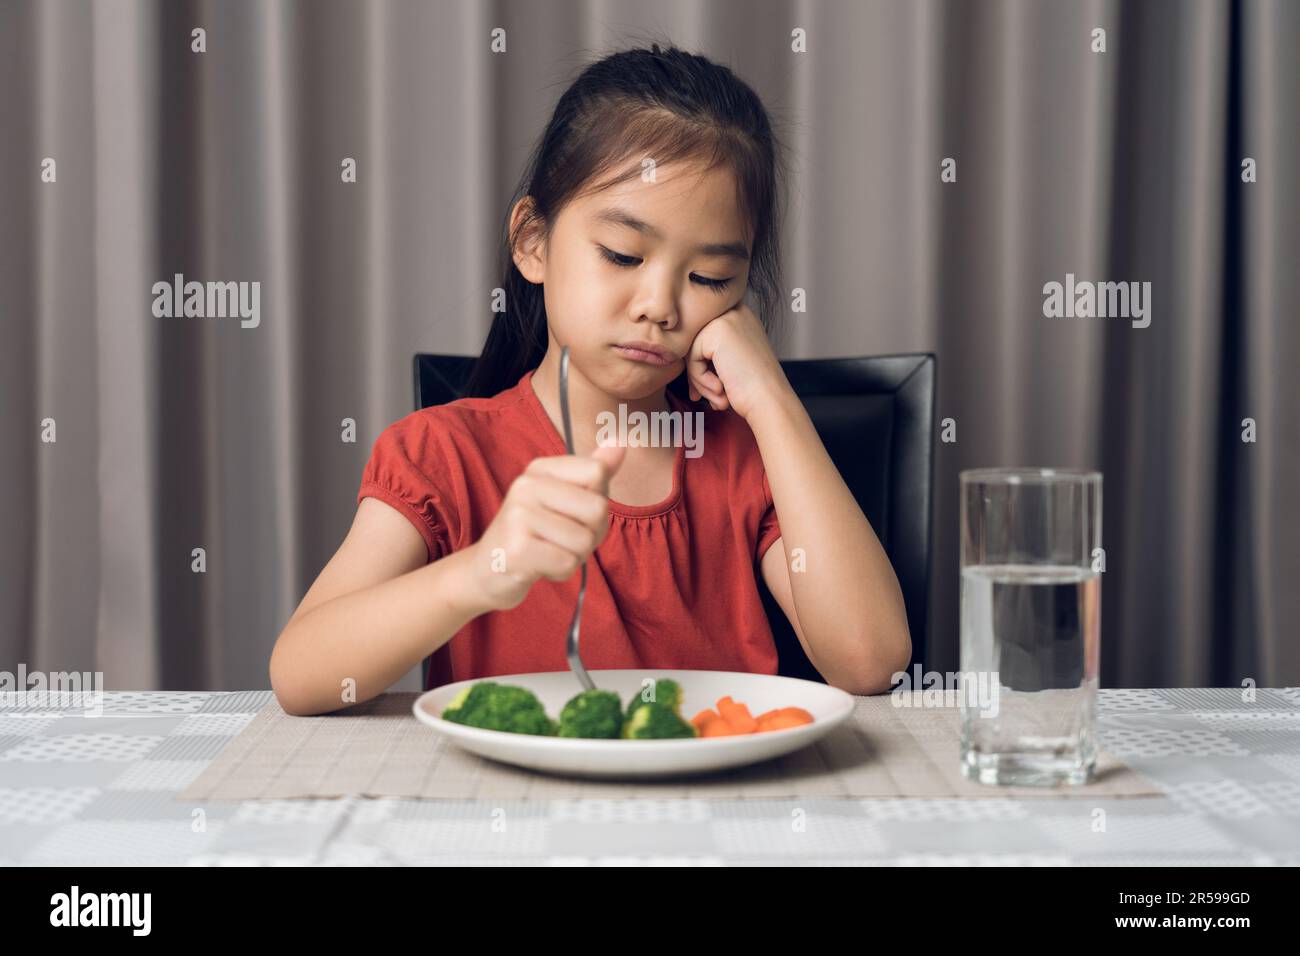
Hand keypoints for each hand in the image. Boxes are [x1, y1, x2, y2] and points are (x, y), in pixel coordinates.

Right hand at [468, 442, 626, 610]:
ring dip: (574, 556)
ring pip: (583, 541)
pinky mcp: (516, 549)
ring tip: (549, 553)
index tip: (574, 513)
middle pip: (598, 508)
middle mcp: (526, 485)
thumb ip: (595, 472)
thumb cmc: (537, 534)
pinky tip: (540, 568)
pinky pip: (567, 563)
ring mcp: (518, 516)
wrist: (489, 570)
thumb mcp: (566, 498)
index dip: (598, 502)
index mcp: (540, 468)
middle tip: (562, 540)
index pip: (597, 472)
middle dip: (590, 534)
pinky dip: (561, 572)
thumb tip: (622, 441)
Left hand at [684, 302, 791, 419]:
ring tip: (718, 398)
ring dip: (700, 380)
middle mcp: (735, 312)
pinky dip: (700, 379)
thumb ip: (713, 352)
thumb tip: (680, 354)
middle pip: (697, 342)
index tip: (712, 388)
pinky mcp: (715, 334)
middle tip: (706, 397)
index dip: (704, 364)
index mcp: (742, 316)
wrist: (769, 400)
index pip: (707, 337)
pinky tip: (720, 389)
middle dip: (698, 373)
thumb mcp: (734, 360)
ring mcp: (725, 320)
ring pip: (692, 351)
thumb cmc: (754, 388)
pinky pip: (692, 359)